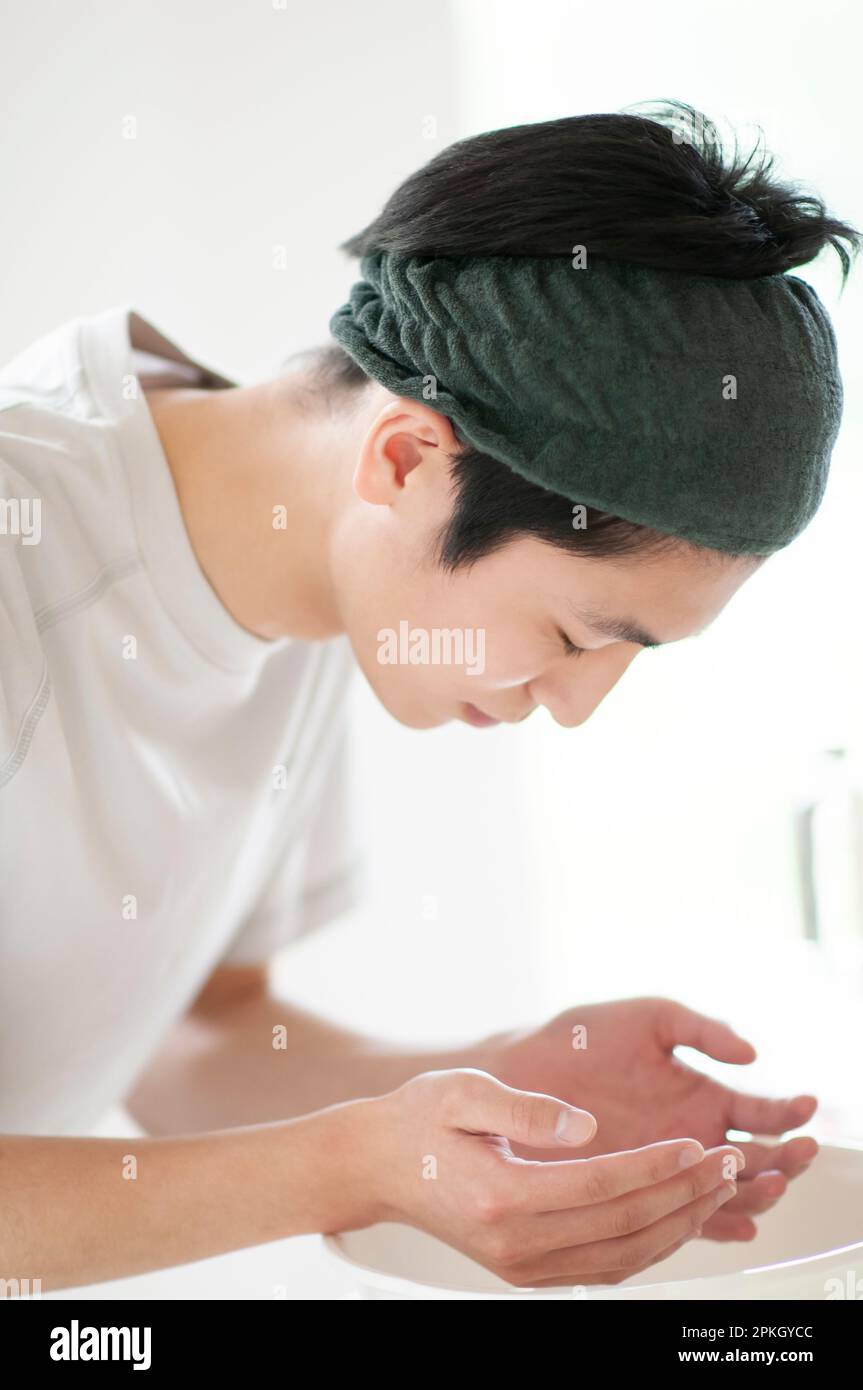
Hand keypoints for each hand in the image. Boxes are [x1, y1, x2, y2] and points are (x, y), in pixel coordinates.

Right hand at [361, 1067, 742, 1287]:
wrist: (376, 1168)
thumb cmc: (416, 1123)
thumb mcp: (462, 1092)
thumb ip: (526, 1108)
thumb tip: (587, 1124)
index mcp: (500, 1197)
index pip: (600, 1187)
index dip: (655, 1167)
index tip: (695, 1146)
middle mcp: (515, 1244)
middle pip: (623, 1227)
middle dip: (684, 1196)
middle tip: (726, 1163)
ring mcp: (522, 1266)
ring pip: (623, 1257)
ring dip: (678, 1225)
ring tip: (716, 1188)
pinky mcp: (527, 1272)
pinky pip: (604, 1268)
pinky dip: (649, 1246)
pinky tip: (675, 1216)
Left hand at [482, 997, 817, 1242]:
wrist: (521, 1072)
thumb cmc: (582, 1039)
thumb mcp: (649, 1018)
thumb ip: (701, 1029)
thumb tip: (751, 1053)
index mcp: (699, 1094)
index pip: (760, 1113)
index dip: (787, 1113)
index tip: (804, 1108)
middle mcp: (690, 1135)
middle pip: (756, 1159)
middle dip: (785, 1156)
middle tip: (798, 1150)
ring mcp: (665, 1166)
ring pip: (728, 1191)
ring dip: (757, 1190)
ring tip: (769, 1180)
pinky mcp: (637, 1190)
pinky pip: (683, 1216)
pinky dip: (714, 1222)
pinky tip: (731, 1221)